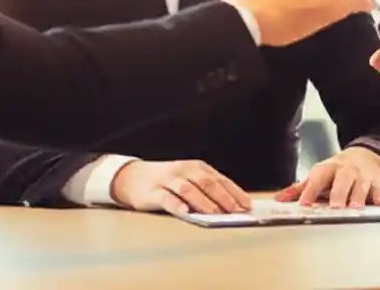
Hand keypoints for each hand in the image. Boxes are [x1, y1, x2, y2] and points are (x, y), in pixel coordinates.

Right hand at [110, 160, 251, 214]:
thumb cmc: (167, 181)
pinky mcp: (153, 192)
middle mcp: (184, 170)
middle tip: (235, 210)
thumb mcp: (188, 179)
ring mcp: (168, 180)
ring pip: (189, 189)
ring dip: (204, 201)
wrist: (132, 177)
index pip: (220, 179)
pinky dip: (176, 204)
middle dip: (223, 197)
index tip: (247, 205)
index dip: (235, 192)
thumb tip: (231, 206)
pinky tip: (185, 211)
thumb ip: (206, 190)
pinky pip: (166, 198)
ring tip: (215, 213)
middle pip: (207, 183)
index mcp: (196, 167)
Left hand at [274, 147, 379, 208]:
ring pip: (361, 186)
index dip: (310, 191)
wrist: (366, 156)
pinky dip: (379, 198)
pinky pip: (379, 191)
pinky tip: (377, 205)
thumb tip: (279, 200)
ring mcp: (363, 176)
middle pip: (342, 181)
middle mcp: (346, 171)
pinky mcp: (378, 182)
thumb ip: (300, 189)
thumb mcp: (319, 175)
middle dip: (339, 194)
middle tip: (335, 208)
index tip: (304, 204)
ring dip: (358, 197)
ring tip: (354, 209)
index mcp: (328, 169)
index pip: (317, 179)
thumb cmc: (338, 171)